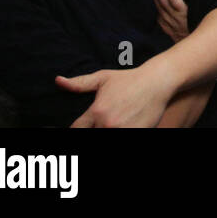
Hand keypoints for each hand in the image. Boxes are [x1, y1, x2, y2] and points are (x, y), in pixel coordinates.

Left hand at [57, 64, 176, 127]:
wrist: (158, 81)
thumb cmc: (129, 79)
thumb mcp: (103, 78)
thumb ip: (79, 83)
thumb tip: (58, 81)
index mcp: (96, 111)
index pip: (76, 130)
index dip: (77, 129)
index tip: (84, 125)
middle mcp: (107, 124)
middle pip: (90, 136)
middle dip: (94, 130)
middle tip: (102, 123)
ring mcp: (122, 130)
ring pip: (106, 139)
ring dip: (107, 132)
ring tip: (114, 123)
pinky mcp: (136, 134)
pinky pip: (124, 138)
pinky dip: (123, 132)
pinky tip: (124, 125)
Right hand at [146, 0, 188, 42]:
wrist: (198, 56)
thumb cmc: (190, 41)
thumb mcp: (177, 33)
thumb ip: (171, 22)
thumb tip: (167, 6)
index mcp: (163, 21)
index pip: (153, 0)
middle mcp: (166, 19)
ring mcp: (174, 18)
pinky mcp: (184, 16)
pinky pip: (175, 1)